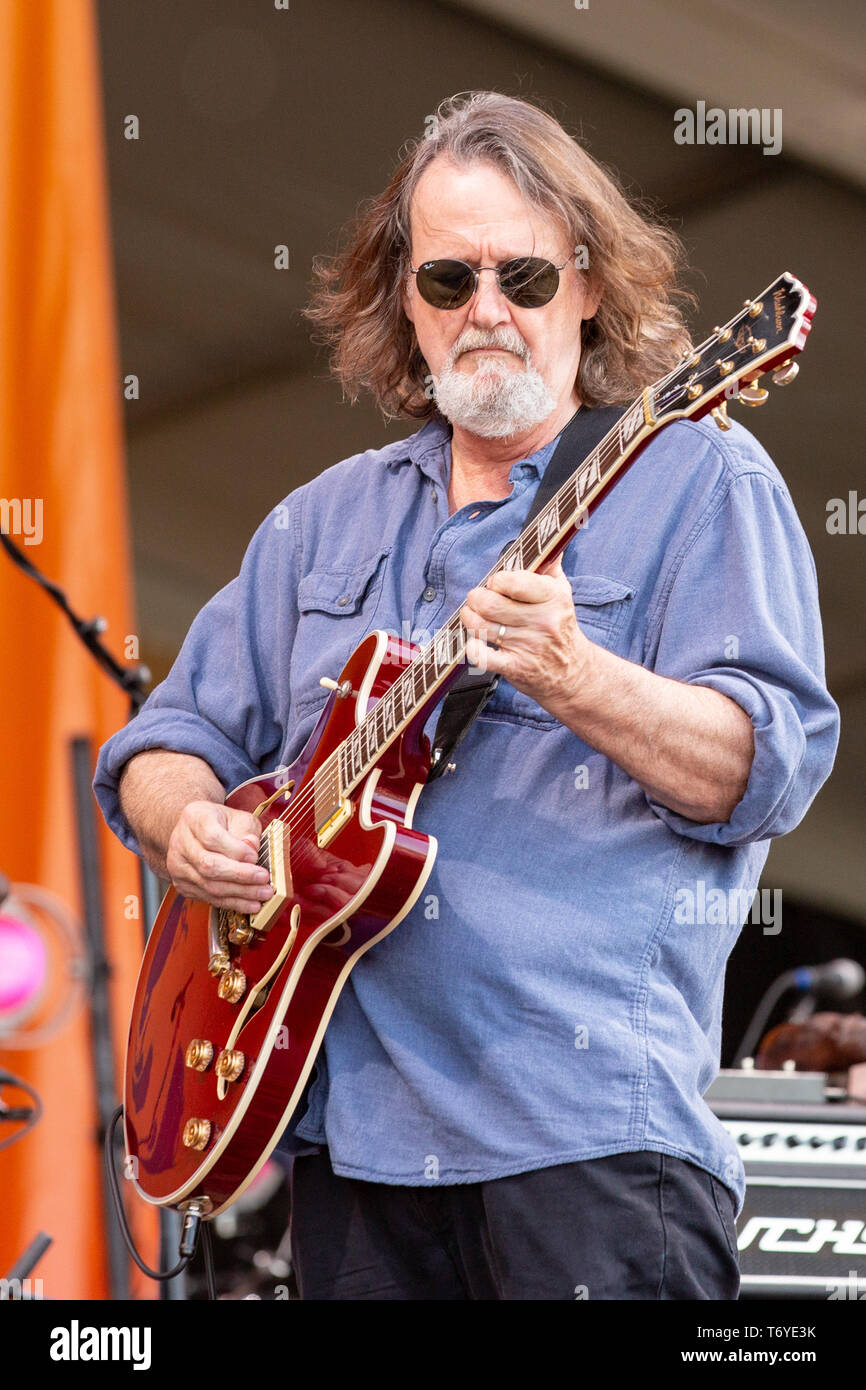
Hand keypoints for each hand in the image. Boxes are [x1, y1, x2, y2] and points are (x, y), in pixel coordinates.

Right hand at [165, 801, 273, 913]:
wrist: (195, 832)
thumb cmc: (220, 823)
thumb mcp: (237, 817)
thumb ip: (246, 830)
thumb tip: (252, 847)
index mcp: (195, 818)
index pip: (212, 837)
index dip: (235, 850)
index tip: (255, 856)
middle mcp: (181, 843)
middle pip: (208, 865)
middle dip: (240, 875)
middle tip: (264, 878)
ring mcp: (179, 866)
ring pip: (209, 885)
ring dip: (240, 893)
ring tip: (263, 894)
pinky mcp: (183, 885)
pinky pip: (209, 898)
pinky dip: (232, 902)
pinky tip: (251, 904)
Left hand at [459, 557, 592, 716]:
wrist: (573, 673)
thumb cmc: (561, 627)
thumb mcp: (562, 593)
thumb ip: (550, 566)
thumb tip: (545, 539)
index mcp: (553, 597)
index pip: (512, 581)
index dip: (496, 580)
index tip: (495, 583)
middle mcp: (542, 621)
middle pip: (489, 603)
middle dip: (476, 598)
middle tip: (478, 599)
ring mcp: (528, 646)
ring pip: (480, 626)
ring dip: (470, 619)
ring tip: (473, 616)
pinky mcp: (516, 668)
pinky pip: (482, 656)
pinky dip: (473, 648)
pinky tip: (475, 643)